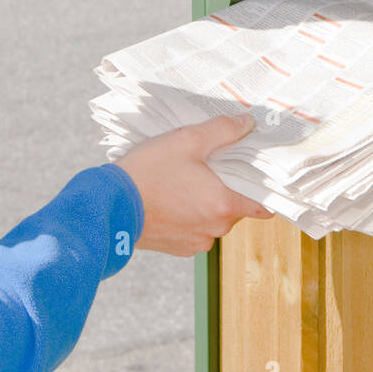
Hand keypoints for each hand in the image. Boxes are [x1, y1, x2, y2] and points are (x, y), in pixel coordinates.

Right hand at [117, 114, 273, 256]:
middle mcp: (214, 229)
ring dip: (206, 203)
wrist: (110, 207)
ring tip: (185, 182)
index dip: (262, 189)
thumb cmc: (148, 173)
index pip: (262, 206)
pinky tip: (172, 198)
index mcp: (223, 205)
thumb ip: (222, 130)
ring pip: (214, 220)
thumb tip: (246, 123)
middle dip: (227, 189)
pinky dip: (189, 216)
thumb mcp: (186, 140)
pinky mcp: (178, 248)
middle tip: (209, 168)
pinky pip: (195, 230)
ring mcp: (195, 242)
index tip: (255, 175)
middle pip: (236, 209)